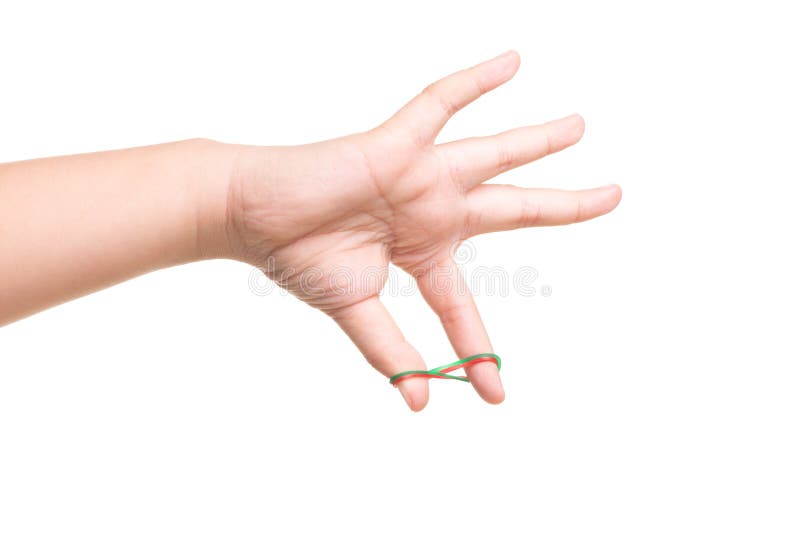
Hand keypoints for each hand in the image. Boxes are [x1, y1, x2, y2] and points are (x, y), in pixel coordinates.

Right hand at [223, 51, 621, 409]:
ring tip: (579, 126)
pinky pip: (439, 105)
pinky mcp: (396, 146)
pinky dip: (473, 84)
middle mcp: (433, 212)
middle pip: (514, 208)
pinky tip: (512, 62)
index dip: (476, 352)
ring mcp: (419, 177)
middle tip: (612, 196)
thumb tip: (416, 398)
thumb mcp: (353, 310)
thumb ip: (388, 350)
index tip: (494, 395)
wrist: (252, 216)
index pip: (464, 309)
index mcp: (423, 254)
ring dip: (538, 140)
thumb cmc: (297, 256)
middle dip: (565, 206)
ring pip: (494, 154)